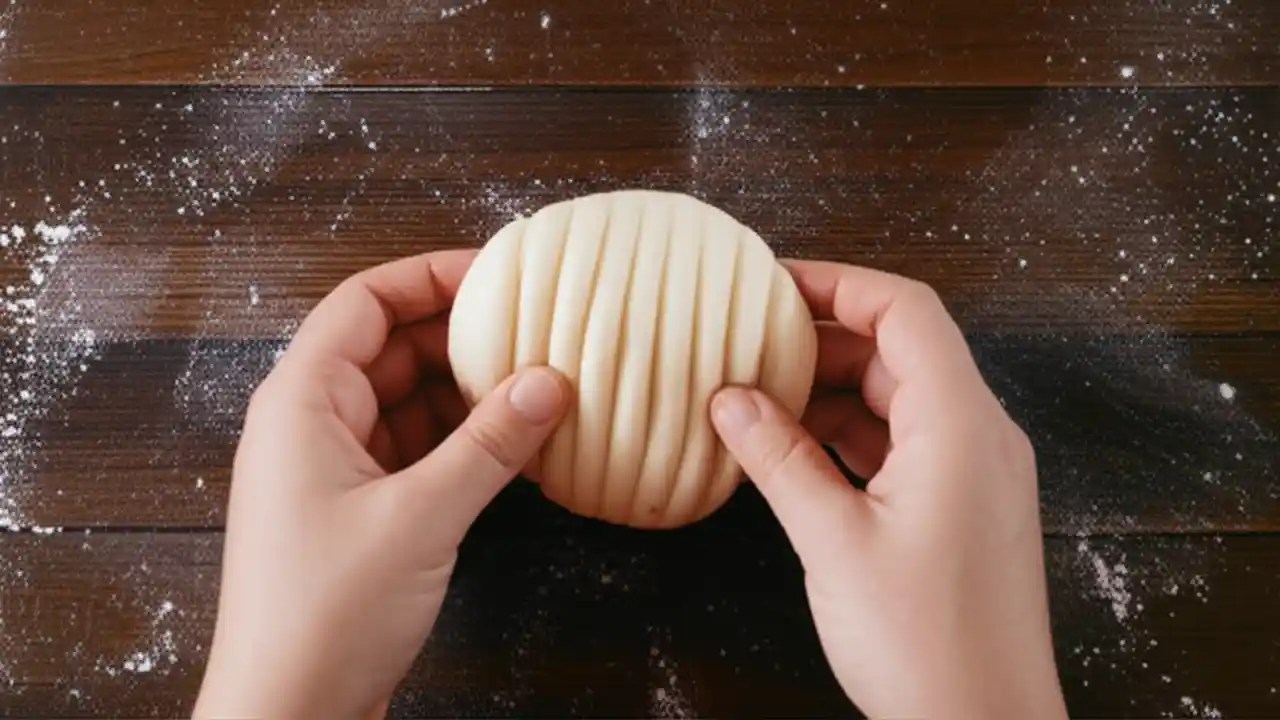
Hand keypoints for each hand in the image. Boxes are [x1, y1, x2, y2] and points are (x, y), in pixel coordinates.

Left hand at [194, 250, 569, 718]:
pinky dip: (459, 441)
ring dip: (466, 394)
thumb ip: (490, 445)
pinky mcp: (355, 510)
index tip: (498, 272)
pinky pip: (413, 450)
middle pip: (390, 349)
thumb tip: (549, 382)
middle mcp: (310, 424)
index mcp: (301, 401)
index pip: (364, 302)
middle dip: (461, 338)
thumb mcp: (422, 517)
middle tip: (536, 331)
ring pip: (406, 402)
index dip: (430, 276)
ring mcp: (332, 469)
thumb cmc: (324, 614)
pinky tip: (511, 444)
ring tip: (536, 386)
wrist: (288, 713)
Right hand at [710, 261, 1066, 718]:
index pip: (906, 310)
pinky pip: (903, 444)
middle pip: (901, 350)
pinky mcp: (963, 510)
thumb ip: (780, 460)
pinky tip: (793, 450)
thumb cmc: (924, 645)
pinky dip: (849, 436)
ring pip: (899, 399)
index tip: (770, 285)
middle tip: (748, 345)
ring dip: (832, 391)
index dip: (838, 283)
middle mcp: (980, 436)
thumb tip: (730, 398)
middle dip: (823, 339)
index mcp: (961, 425)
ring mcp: (976, 474)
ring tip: (758, 398)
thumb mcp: (833, 542)